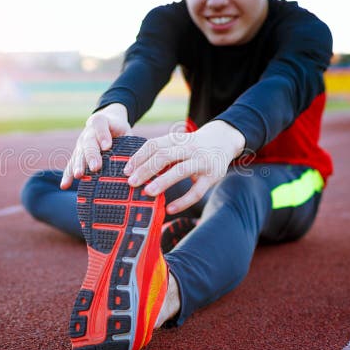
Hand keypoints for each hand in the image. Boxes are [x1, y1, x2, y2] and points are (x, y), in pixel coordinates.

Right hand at [60, 103, 130, 189]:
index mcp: (101, 121)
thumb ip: (126, 141)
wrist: (107, 122)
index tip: (107, 146)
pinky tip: (65, 185)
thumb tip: (132, 161)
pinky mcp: (78, 154)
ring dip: (78, 165)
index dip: (102, 135)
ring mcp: (81, 143)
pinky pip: (71, 163)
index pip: (100, 125)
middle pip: (88, 142)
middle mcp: (88, 132)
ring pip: (79, 153)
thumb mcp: (124, 129)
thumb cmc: (118, 129)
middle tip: (95, 167)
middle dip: (91, 155)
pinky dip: (68, 174)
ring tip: (79, 175)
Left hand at [123, 120, 245, 213]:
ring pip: (180, 171)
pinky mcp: (212, 176)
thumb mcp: (177, 144)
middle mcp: (189, 148)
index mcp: (176, 140)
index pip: (154, 145)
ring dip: (162, 182)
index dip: (139, 157)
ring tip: (147, 193)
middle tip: (131, 182)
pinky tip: (169, 208)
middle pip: (164, 156)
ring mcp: (201, 162)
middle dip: (146, 169)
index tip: (126, 170)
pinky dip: (183, 201)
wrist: (224, 140)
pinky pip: (197, 191)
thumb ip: (160, 153)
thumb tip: (134, 171)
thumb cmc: (192, 147)